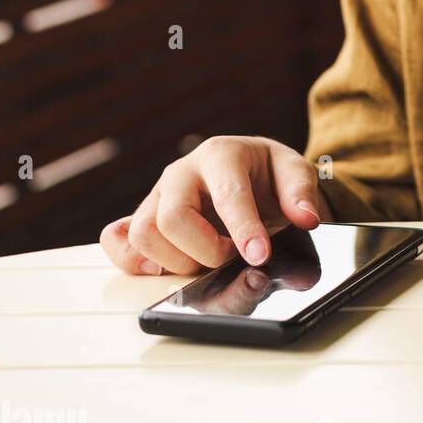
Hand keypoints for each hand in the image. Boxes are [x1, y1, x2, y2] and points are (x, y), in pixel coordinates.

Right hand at [100, 135, 329, 276]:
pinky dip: (129, 258)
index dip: (243, 227)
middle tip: (231, 256)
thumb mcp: (293, 172)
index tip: (259, 255)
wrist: (247, 173)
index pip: (227, 193)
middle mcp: (182, 172)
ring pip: (143, 233)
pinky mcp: (142, 216)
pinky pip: (116, 238)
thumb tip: (306, 217)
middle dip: (206, 250)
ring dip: (175, 260)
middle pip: (173, 218)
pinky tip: (157, 268)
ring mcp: (157, 195)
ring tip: (204, 260)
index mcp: (221, 154)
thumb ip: (302, 191)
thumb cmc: (266, 173)